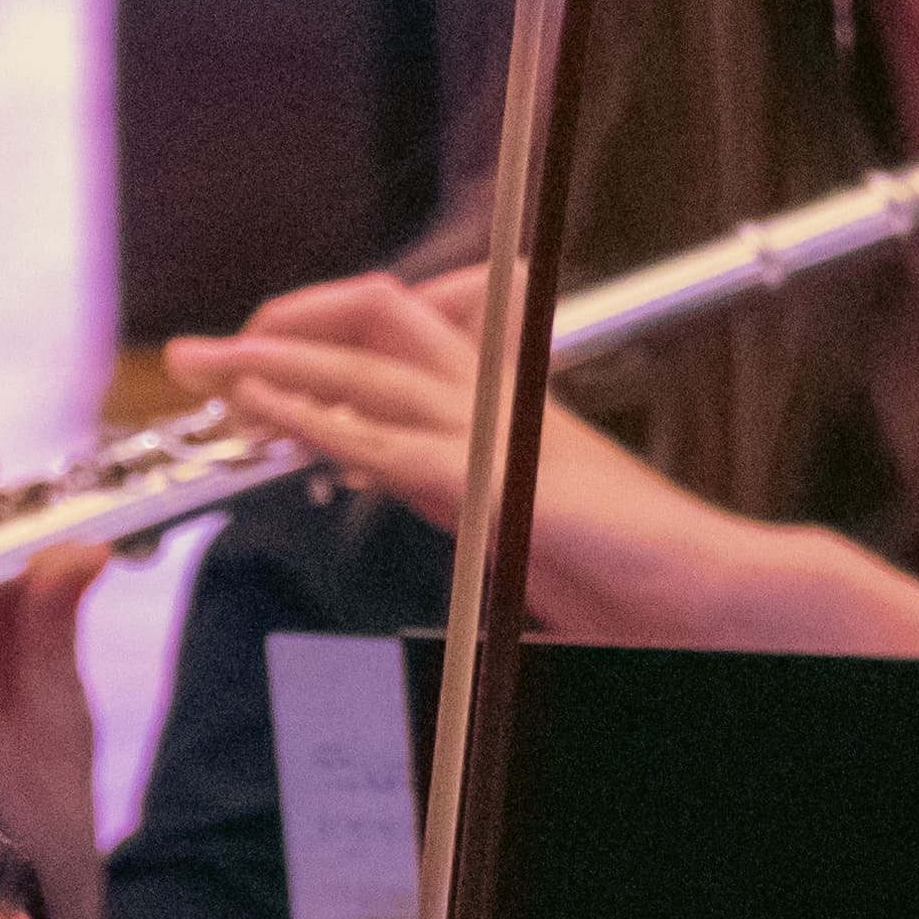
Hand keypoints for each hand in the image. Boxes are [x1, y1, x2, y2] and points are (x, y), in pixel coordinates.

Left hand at [167, 273, 771, 645]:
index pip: (414, 331)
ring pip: (366, 367)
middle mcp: (499, 401)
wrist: (714, 593)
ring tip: (203, 364)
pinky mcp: (491, 481)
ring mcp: (495, 433)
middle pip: (379, 326)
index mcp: (510, 409)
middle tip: (208, 352)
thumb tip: (415, 498)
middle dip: (284, 328)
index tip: (273, 356)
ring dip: (272, 360)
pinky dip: (310, 419)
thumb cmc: (642, 578)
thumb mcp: (532, 532)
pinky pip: (381, 438)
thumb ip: (471, 506)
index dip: (336, 333)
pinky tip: (260, 414)